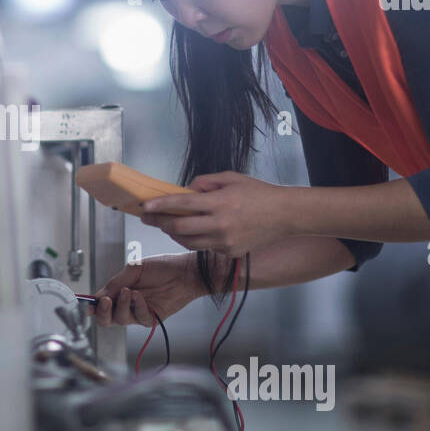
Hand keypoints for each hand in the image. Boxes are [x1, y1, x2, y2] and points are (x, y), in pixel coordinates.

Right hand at [91, 253, 204, 327]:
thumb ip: (115, 283)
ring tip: (128, 292)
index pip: (100, 302)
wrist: (185, 271)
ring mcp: (139, 312)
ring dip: (121, 306)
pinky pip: (139, 318)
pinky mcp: (152, 318)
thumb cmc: (162, 267)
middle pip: (107, 318)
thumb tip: (98, 295)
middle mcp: (127, 304)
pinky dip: (138, 307)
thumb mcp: (133, 269)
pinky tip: (140, 296)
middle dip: (102, 312)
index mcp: (119, 290)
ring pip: (121, 319)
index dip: (91, 306)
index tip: (85, 305)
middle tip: (105, 301)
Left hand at [140, 171, 290, 258]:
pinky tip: (193, 231)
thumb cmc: (257, 192)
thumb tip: (185, 191)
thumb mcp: (231, 178)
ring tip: (165, 225)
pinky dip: (195, 239)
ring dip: (173, 233)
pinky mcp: (230, 252)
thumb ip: (205, 182)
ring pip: (188, 242)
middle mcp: (221, 224)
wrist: (285, 215)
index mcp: (220, 202)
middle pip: (179, 227)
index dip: (160, 205)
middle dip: (159, 222)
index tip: (144, 206)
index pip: (182, 204)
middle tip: (147, 217)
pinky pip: (204, 247)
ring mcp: (225, 241)